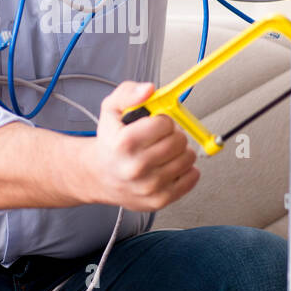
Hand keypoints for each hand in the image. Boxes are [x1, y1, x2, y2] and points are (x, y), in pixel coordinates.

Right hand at [81, 81, 199, 211]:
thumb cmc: (110, 142)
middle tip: (162, 137)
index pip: (165, 123)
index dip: (163, 120)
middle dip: (174, 134)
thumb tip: (149, 90)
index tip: (156, 123)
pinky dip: (186, 169)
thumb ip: (129, 93)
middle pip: (179, 141)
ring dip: (181, 151)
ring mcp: (149, 186)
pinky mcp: (159, 200)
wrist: (99, 176)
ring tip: (165, 151)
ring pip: (189, 158)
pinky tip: (169, 166)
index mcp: (124, 143)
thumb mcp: (111, 110)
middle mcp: (136, 167)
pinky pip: (192, 177)